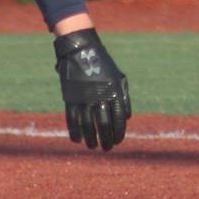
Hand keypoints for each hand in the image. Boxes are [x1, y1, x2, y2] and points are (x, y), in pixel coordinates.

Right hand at [54, 29, 130, 150]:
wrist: (81, 50)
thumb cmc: (102, 64)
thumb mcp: (118, 77)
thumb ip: (124, 97)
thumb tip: (127, 118)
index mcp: (114, 92)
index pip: (119, 118)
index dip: (119, 132)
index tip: (118, 141)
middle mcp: (100, 96)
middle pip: (104, 125)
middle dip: (106, 139)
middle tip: (107, 148)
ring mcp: (84, 98)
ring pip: (88, 125)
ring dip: (91, 139)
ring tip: (93, 147)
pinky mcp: (71, 97)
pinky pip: (72, 119)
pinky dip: (75, 131)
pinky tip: (78, 140)